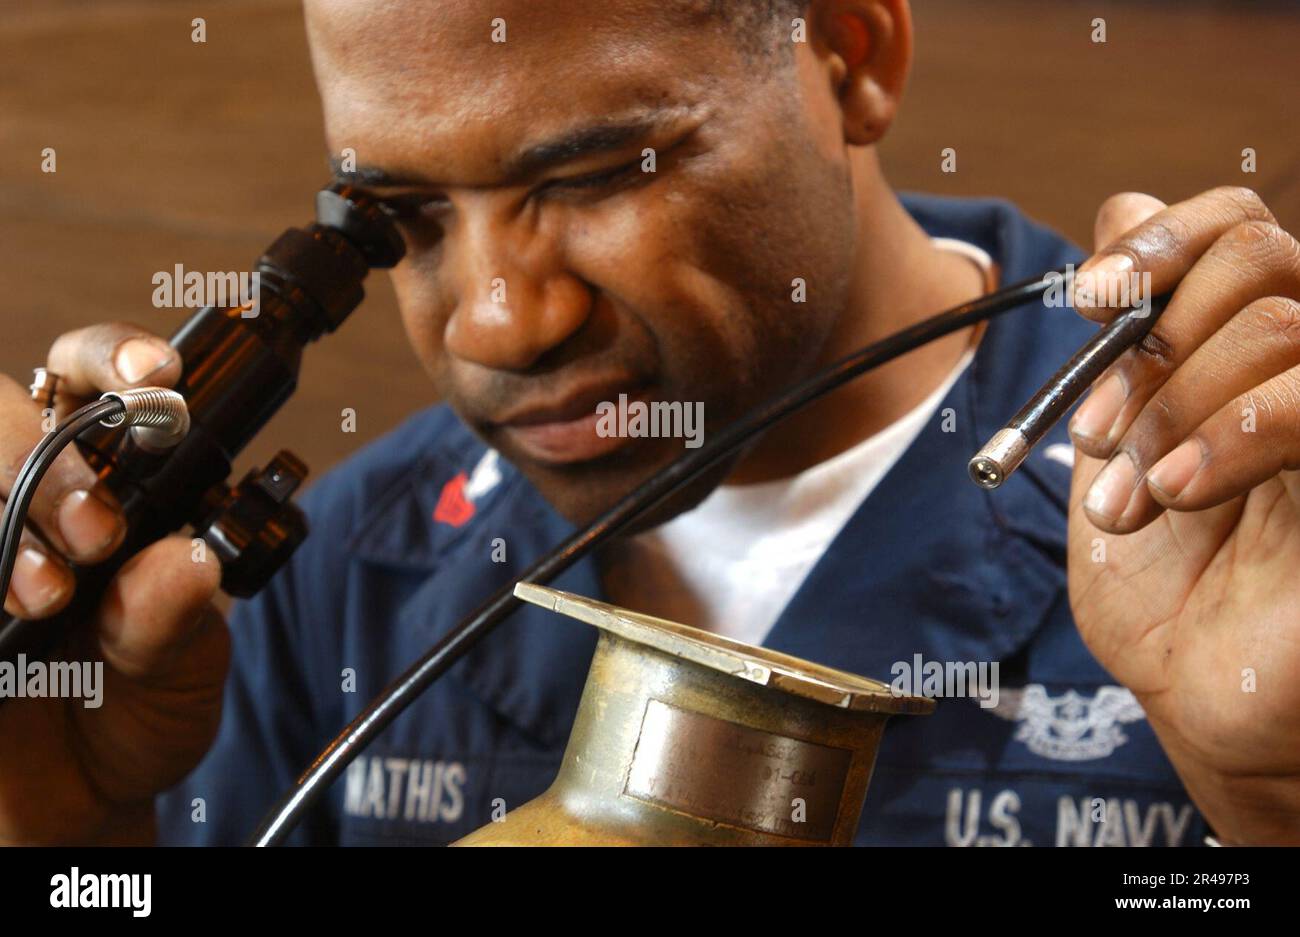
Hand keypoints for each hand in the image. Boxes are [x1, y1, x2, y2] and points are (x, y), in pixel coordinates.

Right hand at [0, 324, 226, 844]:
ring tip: (47, 595)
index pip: (93, 380)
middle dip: (44, 461)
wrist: (76, 799)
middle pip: (0, 410)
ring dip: (0, 508)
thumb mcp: (180, 668)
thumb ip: (174, 618)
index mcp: (102, 479)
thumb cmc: (136, 710)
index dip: (114, 358)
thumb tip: (183, 563)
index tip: (155, 381)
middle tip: (96, 535)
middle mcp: (19, 487)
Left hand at [1065, 186, 1299, 843]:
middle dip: (1151, 341)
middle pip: (1258, 254)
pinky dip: (1239, 429)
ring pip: (1285, 322)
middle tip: (1094, 433)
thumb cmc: (1157, 577)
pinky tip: (1179, 490)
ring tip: (1128, 497)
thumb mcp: (1114, 441)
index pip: (1235, 225)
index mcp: (1249, 345)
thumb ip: (1124, 333)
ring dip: (1176, 406)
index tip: (1086, 298)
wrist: (1193, 690)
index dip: (1158, 240)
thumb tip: (1124, 206)